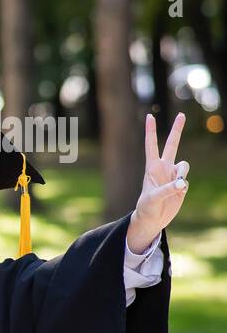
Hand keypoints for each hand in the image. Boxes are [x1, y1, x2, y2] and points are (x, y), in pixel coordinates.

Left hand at [129, 112, 188, 252]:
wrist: (153, 219)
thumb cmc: (146, 207)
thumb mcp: (153, 199)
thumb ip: (168, 190)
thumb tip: (182, 183)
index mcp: (152, 168)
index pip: (151, 145)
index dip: (151, 131)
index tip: (150, 116)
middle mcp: (163, 168)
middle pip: (172, 145)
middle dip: (177, 130)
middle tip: (181, 114)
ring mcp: (173, 175)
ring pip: (184, 165)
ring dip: (182, 174)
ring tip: (175, 187)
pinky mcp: (181, 184)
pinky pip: (186, 180)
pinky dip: (183, 186)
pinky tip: (177, 194)